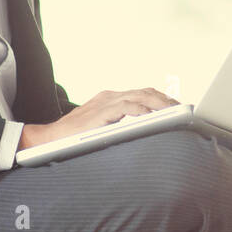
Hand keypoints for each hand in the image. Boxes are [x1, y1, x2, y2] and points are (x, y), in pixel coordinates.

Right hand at [18, 88, 179, 150]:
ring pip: (140, 96)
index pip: (142, 93)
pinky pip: (127, 107)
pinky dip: (143, 110)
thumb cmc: (75, 138)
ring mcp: (105, 102)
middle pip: (145, 92)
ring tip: (175, 111)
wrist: (48, 140)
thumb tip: (145, 132)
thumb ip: (121, 124)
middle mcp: (110, 96)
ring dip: (160, 103)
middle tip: (183, 109)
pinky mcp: (101, 112)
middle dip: (166, 100)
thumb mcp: (103, 128)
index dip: (161, 98)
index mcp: (111, 99)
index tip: (177, 106)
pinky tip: (154, 116)